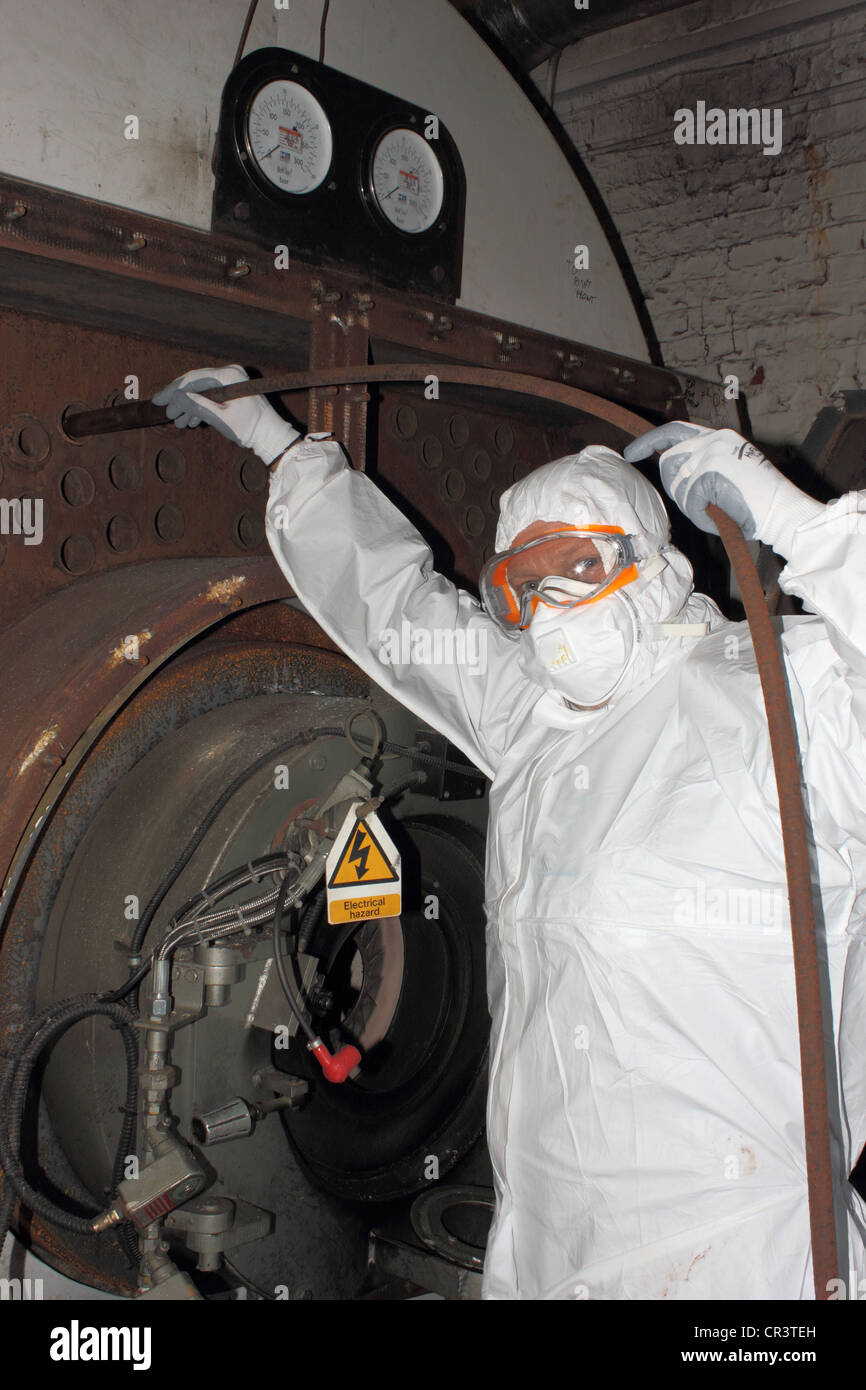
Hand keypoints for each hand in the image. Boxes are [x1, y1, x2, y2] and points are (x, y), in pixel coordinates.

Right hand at [151, 364, 298, 463]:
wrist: (270, 436)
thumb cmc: (249, 427)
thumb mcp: (219, 417)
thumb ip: (196, 405)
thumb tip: (174, 397)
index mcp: (228, 375)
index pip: (194, 378)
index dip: (174, 390)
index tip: (159, 400)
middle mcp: (229, 373)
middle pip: (195, 383)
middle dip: (179, 399)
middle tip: (165, 412)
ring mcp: (230, 382)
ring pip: (201, 391)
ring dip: (188, 406)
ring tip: (178, 421)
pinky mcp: (231, 392)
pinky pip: (209, 396)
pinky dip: (199, 408)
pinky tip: (190, 420)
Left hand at [624, 422, 821, 555]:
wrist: (783, 510)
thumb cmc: (758, 502)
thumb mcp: (728, 474)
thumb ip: (701, 467)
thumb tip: (673, 475)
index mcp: (719, 437)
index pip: (675, 430)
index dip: (650, 441)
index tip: (631, 452)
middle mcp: (714, 438)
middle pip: (668, 463)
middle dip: (677, 490)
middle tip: (700, 505)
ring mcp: (711, 452)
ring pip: (677, 485)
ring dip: (693, 506)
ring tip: (718, 510)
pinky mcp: (710, 470)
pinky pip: (689, 501)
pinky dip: (702, 516)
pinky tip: (723, 515)